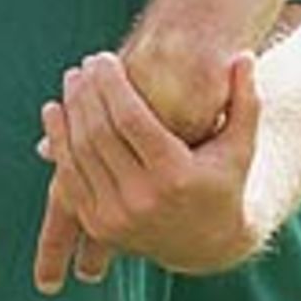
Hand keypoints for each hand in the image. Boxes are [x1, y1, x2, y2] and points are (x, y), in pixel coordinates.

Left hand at [33, 50, 261, 293]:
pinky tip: (55, 111)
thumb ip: (245, 101)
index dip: (110, 83)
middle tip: (85, 65)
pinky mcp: (99, 226)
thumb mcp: (241, 145)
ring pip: (78, 151)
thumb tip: (244, 56)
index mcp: (176, 176)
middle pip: (99, 131)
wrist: (209, 245)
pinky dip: (57, 140)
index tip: (103, 57)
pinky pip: (69, 175)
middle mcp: (143, 200)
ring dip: (70, 110)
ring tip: (72, 80)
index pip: (129, 118)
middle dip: (87, 91)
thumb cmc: (224, 181)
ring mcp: (117, 217)